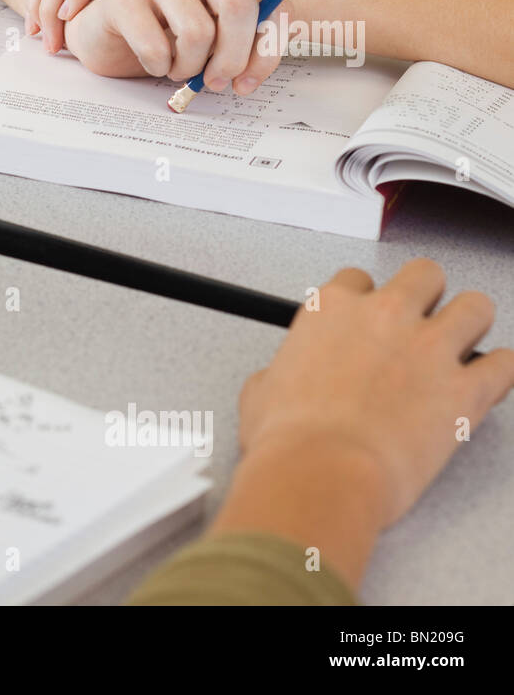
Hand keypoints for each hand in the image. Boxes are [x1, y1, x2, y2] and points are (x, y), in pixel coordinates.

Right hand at [59, 0, 289, 92]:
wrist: (107, 30)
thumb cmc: (167, 34)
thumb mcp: (217, 40)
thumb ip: (244, 49)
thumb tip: (247, 78)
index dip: (266, 46)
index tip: (249, 80)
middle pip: (238, 4)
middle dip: (232, 57)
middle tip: (216, 81)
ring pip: (197, 31)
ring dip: (189, 67)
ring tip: (178, 68)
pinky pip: (156, 46)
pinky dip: (158, 66)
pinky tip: (153, 62)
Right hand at [219, 261, 513, 577]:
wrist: (322, 474)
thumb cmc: (290, 440)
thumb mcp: (261, 393)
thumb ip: (281, 372)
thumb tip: (282, 382)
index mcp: (331, 310)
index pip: (358, 279)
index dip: (364, 302)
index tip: (365, 321)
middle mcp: (384, 316)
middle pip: (424, 276)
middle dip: (425, 297)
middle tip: (419, 324)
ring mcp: (430, 349)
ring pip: (476, 306)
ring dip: (468, 324)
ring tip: (459, 346)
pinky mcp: (466, 390)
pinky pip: (505, 364)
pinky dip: (498, 372)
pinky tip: (485, 383)